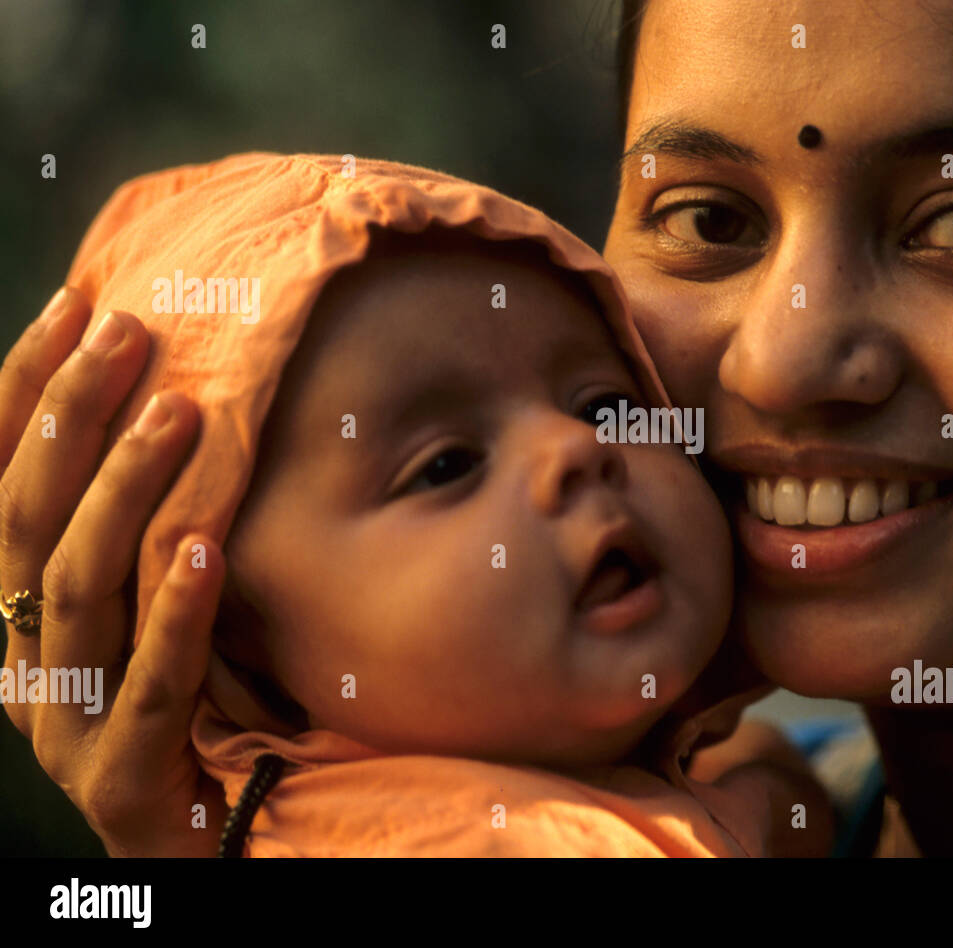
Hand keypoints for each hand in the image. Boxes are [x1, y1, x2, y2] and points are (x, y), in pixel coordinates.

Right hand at [1, 287, 229, 855]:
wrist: (190, 850)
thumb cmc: (179, 716)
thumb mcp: (144, 612)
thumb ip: (140, 533)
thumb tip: (171, 409)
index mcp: (17, 614)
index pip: (4, 483)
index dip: (31, 393)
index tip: (76, 304)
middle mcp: (22, 659)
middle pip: (28, 521)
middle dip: (72, 418)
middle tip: (128, 333)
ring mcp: (63, 724)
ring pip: (78, 589)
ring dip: (124, 492)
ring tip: (179, 413)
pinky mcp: (121, 778)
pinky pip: (149, 684)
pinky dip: (173, 610)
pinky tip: (202, 546)